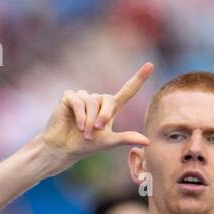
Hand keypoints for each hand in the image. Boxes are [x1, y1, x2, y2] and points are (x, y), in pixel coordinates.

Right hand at [38, 63, 152, 170]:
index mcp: (109, 108)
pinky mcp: (69, 96)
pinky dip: (80, 116)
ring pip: (92, 103)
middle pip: (108, 99)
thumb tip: (148, 142)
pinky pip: (78, 102)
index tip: (150, 65)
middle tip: (98, 130)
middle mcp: (97, 100)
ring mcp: (83, 96)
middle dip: (104, 115)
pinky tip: (78, 126)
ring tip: (85, 133)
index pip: (127, 91)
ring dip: (90, 120)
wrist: (63, 148)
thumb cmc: (85, 145)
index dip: (138, 79)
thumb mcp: (109, 142)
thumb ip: (126, 138)